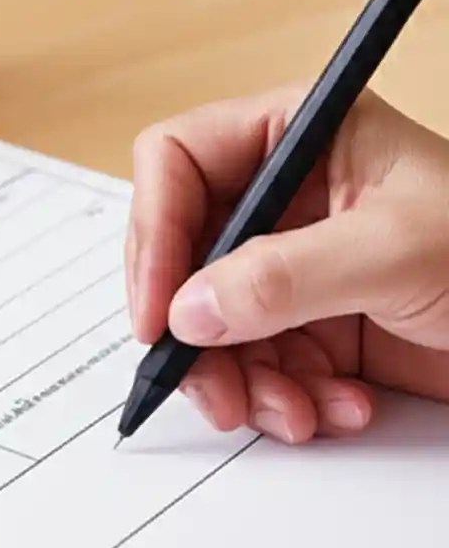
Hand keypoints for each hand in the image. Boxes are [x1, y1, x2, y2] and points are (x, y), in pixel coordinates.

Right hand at [128, 85, 448, 442]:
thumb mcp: (394, 252)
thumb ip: (284, 278)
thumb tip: (190, 310)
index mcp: (297, 138)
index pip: (176, 162)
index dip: (153, 233)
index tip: (158, 310)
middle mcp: (282, 199)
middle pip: (180, 258)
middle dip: (198, 334)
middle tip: (213, 386)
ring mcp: (291, 266)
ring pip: (209, 325)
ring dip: (243, 381)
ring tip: (293, 409)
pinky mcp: (307, 324)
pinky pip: (253, 365)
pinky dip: (283, 397)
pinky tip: (335, 405)